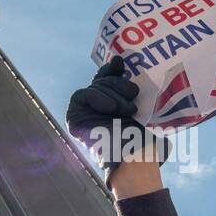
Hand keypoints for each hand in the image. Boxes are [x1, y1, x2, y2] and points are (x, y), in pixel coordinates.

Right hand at [66, 56, 167, 175]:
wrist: (134, 157)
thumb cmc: (142, 136)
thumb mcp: (138, 104)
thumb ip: (126, 84)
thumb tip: (117, 58)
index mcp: (113, 104)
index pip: (108, 79)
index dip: (112, 69)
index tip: (121, 63)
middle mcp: (97, 107)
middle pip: (103, 81)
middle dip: (118, 84)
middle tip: (134, 94)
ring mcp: (84, 112)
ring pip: (95, 87)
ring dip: (114, 95)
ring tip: (128, 109)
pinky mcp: (74, 118)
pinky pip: (83, 95)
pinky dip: (97, 97)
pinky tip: (110, 107)